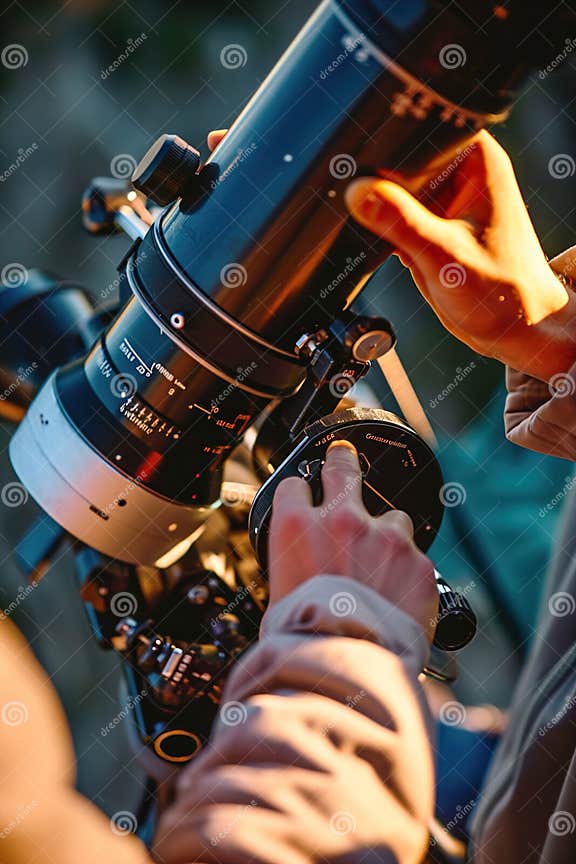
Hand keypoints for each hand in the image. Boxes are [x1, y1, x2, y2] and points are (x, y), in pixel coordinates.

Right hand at [268, 440, 437, 641]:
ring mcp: (385, 537)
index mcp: (296, 526)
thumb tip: (300, 567)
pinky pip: (415, 555)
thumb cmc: (306, 642)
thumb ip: (293, 566)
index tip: (306, 499)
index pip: (295, 485)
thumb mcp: (278, 596)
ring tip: (380, 572)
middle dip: (342, 461)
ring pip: (390, 518)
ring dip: (385, 536)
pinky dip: (408, 571)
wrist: (353, 670)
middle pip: (342, 466)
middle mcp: (341, 520)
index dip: (301, 495)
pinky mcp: (418, 561)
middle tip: (343, 458)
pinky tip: (397, 597)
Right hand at [345, 131, 575, 380]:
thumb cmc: (504, 292)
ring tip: (406, 245)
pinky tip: (404, 253)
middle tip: (383, 222)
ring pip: (394, 193)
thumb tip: (359, 193)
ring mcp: (446, 199)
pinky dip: (391, 234)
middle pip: (400, 162)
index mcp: (476, 160)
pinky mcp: (434, 224)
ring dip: (385, 216)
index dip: (386, 151)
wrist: (517, 328)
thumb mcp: (444, 256)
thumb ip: (401, 223)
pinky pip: (398, 217)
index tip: (363, 179)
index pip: (417, 135)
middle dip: (382, 191)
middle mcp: (461, 172)